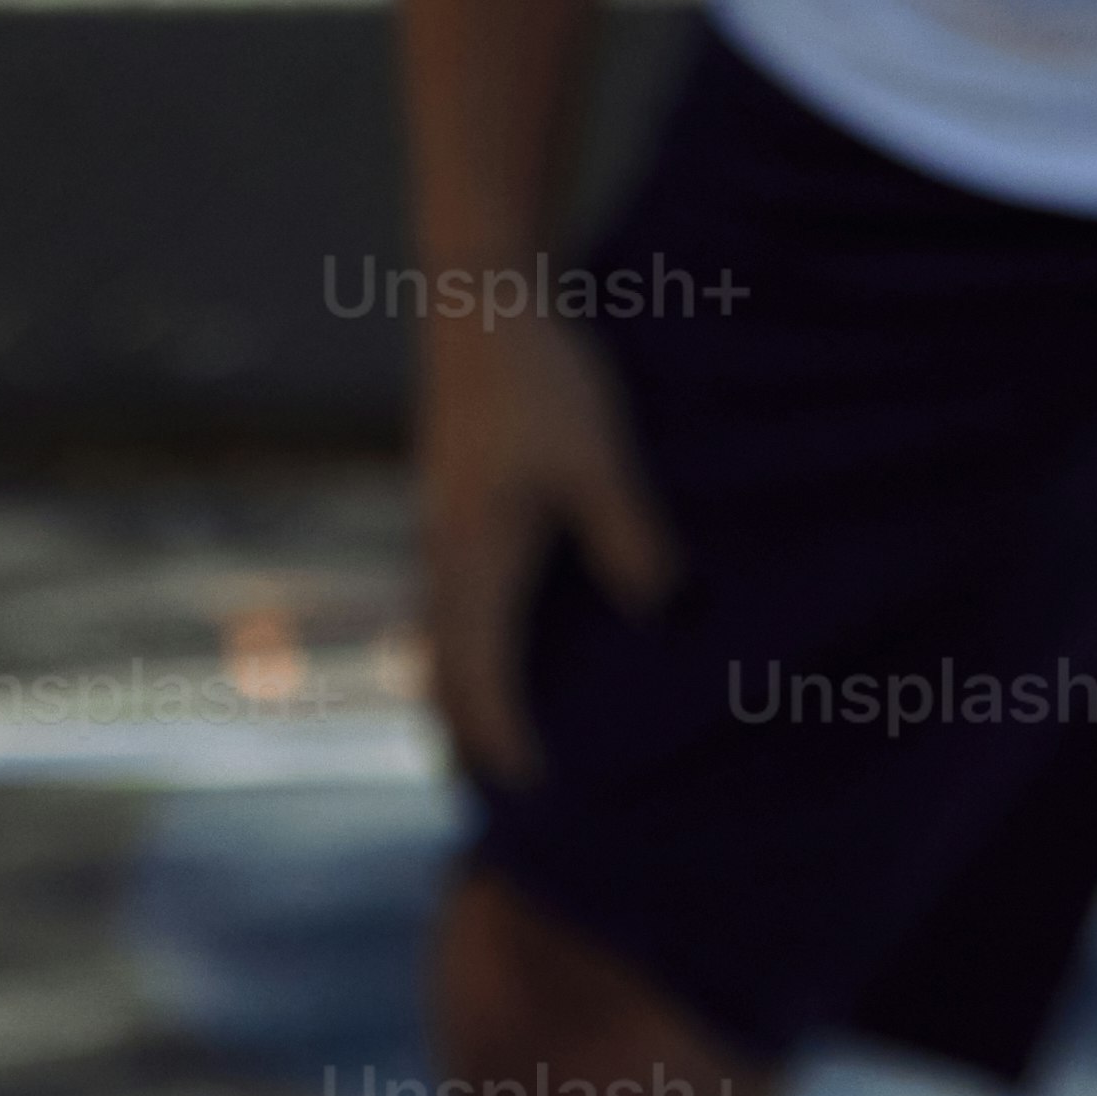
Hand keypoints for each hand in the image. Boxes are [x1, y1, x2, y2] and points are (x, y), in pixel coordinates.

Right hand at [411, 303, 676, 794]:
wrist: (481, 301)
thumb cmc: (543, 379)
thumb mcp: (600, 457)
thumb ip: (629, 536)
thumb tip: (660, 610)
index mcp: (478, 554)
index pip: (481, 673)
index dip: (503, 737)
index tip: (533, 792)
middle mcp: (445, 552)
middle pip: (440, 668)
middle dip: (465, 731)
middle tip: (496, 793)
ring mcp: (439, 526)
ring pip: (436, 633)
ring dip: (457, 687)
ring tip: (484, 733)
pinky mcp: (448, 503)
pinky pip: (443, 599)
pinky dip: (460, 642)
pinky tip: (490, 638)